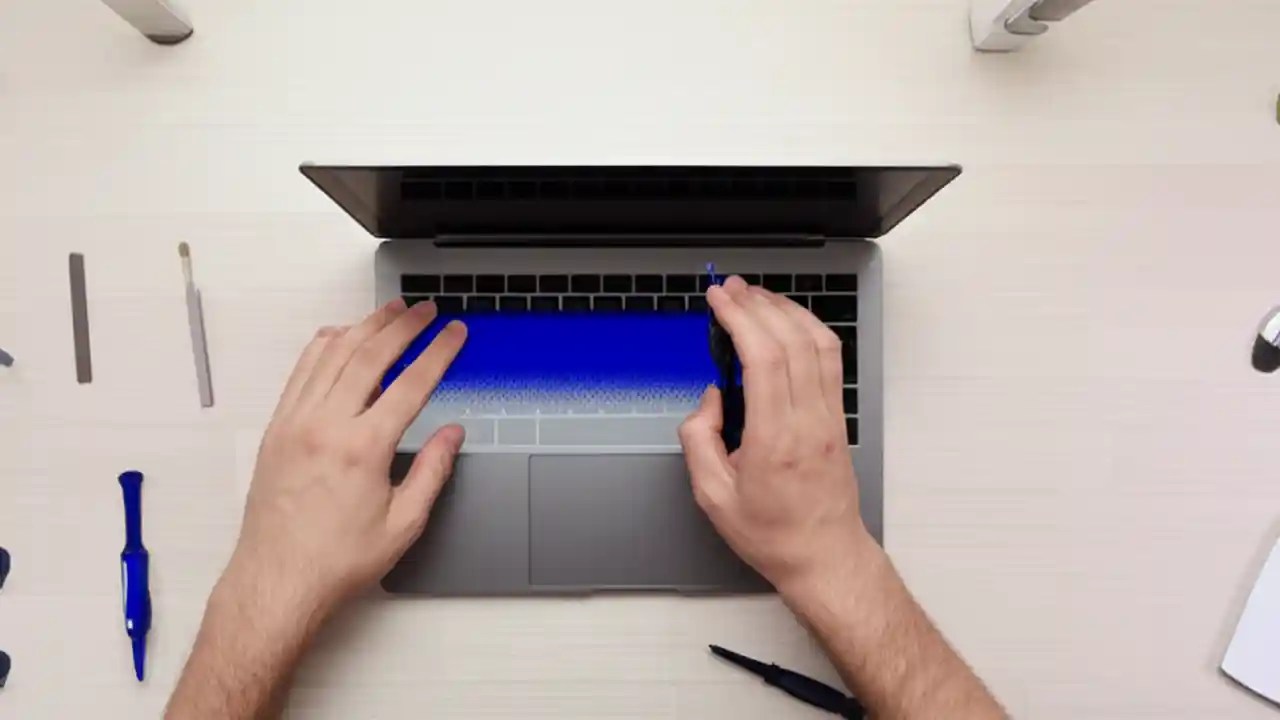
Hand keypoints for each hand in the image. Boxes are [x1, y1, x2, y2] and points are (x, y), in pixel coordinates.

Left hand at [228, 299, 466, 613]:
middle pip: (370, 355)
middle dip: (404, 326)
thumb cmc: (335, 561)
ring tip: (390, 311)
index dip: (438, 352)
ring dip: (365, 326)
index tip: (453, 333)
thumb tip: (452, 435)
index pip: (410, 383)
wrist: (277, 580)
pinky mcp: (277, 428)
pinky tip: (341, 335)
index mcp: (363, 448)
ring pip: (332, 354)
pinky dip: (324, 345)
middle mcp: (325, 425)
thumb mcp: (402, 524)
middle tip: (426, 310)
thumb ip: (432, 472)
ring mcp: (295, 422)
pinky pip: (301, 371)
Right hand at [678, 277, 871, 595]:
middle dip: (757, 304)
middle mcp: (808, 420)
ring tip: (756, 297)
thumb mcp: (712, 496)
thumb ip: (699, 439)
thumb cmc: (771, 533)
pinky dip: (808, 329)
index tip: (718, 299)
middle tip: (730, 289)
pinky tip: (788, 323)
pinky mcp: (839, 418)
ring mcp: (830, 416)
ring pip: (817, 342)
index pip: (764, 357)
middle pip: (791, 339)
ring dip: (785, 310)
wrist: (823, 556)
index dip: (740, 318)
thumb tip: (711, 399)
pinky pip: (830, 360)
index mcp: (775, 438)